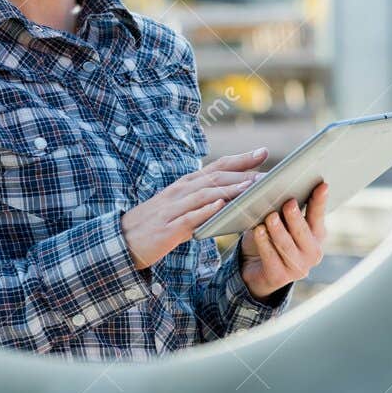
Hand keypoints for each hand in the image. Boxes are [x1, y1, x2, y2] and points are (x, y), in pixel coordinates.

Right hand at [120, 147, 269, 270]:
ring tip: (251, 187)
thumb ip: (203, 201)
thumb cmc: (155, 223)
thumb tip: (232, 199)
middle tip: (268, 172)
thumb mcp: (180, 207)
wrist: (123, 240)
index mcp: (186, 185)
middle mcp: (181, 191)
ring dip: (229, 189)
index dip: (241, 158)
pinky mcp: (168, 228)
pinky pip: (189, 217)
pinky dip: (205, 210)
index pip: (217, 166)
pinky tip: (220, 207)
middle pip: (215, 177)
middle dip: (242, 172)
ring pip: (205, 194)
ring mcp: (174, 208)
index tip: (264, 152)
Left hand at [239, 181, 328, 299]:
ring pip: (286, 245)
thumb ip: (286, 210)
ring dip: (278, 230)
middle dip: (295, 217)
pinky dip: (264, 243)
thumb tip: (281, 187)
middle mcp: (312, 253)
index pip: (318, 216)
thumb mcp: (282, 223)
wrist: (257, 269)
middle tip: (288, 203)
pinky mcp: (279, 277)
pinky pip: (270, 258)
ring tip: (270, 216)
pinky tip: (258, 231)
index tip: (322, 185)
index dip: (320, 201)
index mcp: (316, 236)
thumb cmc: (272, 239)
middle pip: (303, 232)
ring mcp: (297, 267)